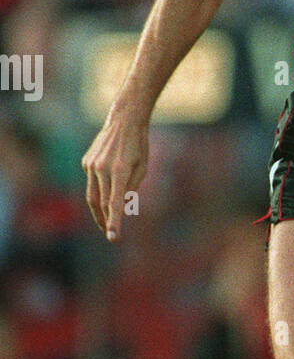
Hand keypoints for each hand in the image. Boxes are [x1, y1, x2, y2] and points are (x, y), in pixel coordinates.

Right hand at [82, 113, 148, 242]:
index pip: (115, 202)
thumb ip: (131, 189)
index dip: (114, 222)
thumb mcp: (142, 168)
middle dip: (105, 220)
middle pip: (100, 202)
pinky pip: (92, 182)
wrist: (123, 120)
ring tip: (105, 222)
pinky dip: (99, 189)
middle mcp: (102, 168)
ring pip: (92, 195)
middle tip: (110, 233)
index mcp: (119, 170)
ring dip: (98, 210)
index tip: (113, 237)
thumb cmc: (138, 145)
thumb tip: (120, 207)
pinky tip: (107, 185)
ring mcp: (91, 164)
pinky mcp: (86, 161)